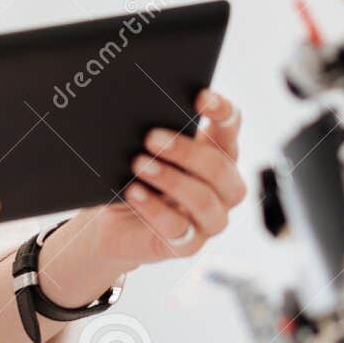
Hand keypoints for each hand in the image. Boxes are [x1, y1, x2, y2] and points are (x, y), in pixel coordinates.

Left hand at [82, 89, 247, 271]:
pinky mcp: (188, 245)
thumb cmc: (136, 178)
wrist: (113, 224)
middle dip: (186, 151)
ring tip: (139, 164)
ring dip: (170, 180)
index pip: (230, 127)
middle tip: (151, 137)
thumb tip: (146, 107)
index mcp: (218, 155)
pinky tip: (134, 193)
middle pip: (220, 167)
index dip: (222, 111)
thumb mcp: (147, 152)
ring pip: (203, 199)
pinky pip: (178, 228)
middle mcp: (223, 189)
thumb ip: (158, 133)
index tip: (200, 97)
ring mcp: (210, 220)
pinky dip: (154, 208)